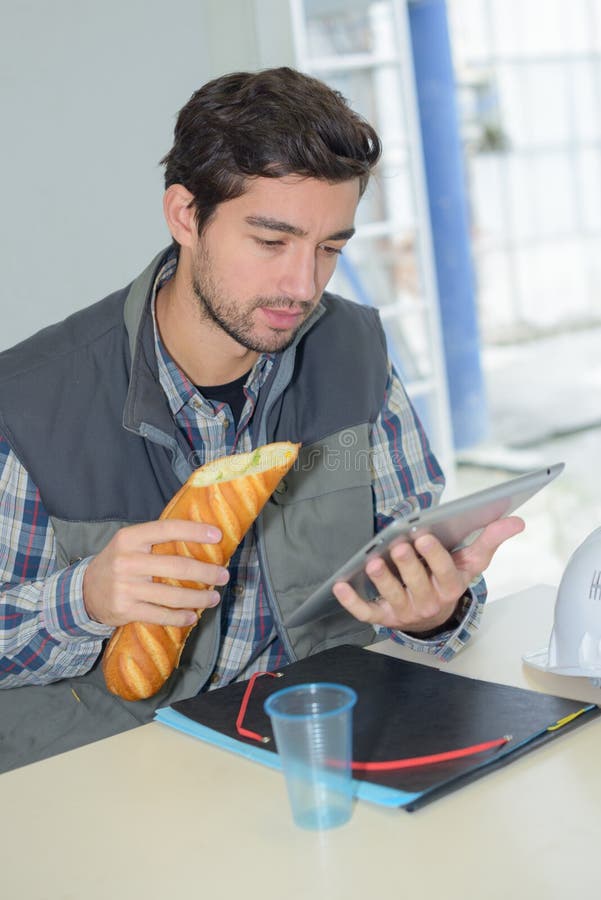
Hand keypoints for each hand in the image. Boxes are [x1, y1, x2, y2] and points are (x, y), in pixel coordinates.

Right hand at [83, 519, 229, 627]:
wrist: (85, 591)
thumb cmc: (118, 562)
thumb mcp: (129, 543)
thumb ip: (156, 539)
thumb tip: (200, 538)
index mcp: (129, 538)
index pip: (167, 529)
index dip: (194, 531)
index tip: (218, 535)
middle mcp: (126, 561)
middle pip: (175, 566)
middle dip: (205, 572)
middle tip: (224, 575)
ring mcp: (125, 587)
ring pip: (171, 594)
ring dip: (198, 598)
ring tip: (214, 598)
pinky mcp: (125, 610)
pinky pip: (160, 615)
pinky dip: (179, 617)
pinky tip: (192, 616)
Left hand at [332, 516, 524, 632]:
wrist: (434, 615)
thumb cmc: (449, 579)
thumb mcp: (471, 562)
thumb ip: (491, 539)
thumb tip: (516, 519)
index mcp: (449, 587)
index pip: (444, 573)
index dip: (434, 556)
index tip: (424, 536)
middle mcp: (427, 602)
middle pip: (417, 584)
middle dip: (407, 565)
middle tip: (398, 546)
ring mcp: (404, 611)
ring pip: (392, 597)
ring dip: (382, 581)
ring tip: (372, 562)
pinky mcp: (383, 617)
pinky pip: (366, 612)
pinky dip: (352, 601)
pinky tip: (340, 584)